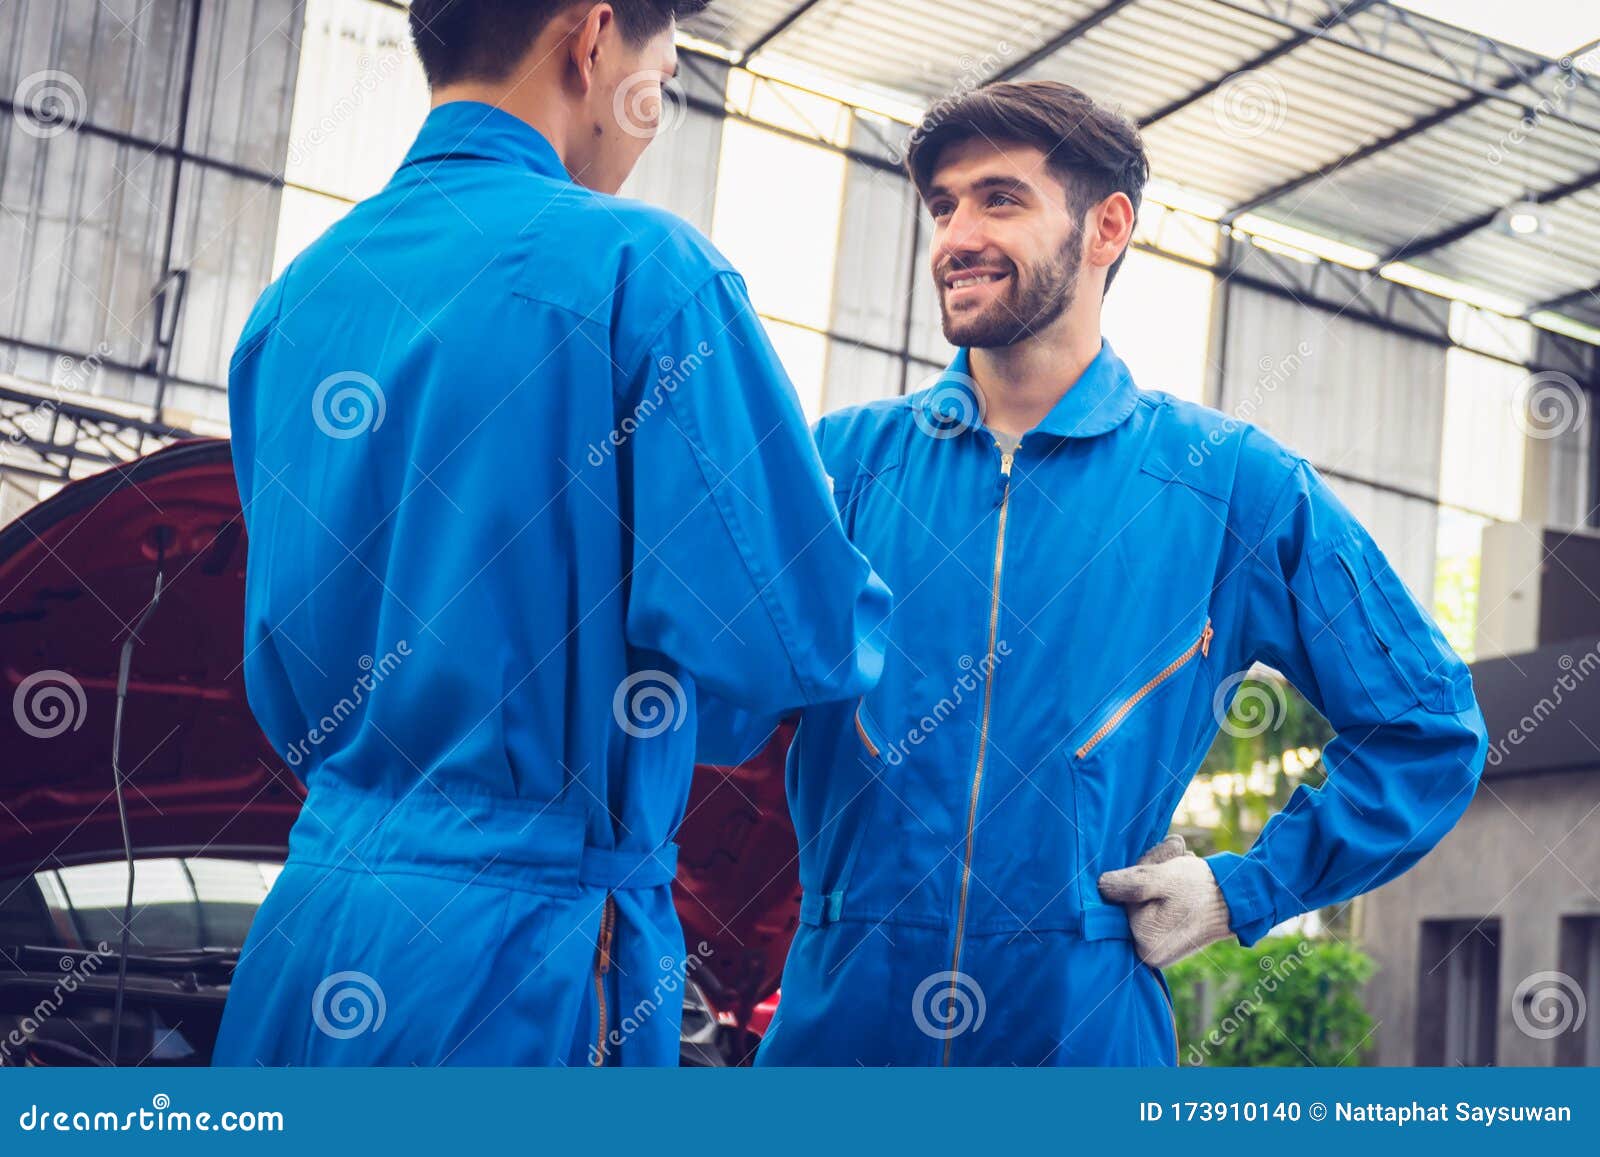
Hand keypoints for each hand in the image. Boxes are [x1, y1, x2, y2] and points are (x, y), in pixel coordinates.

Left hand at [1097, 834, 1234, 967]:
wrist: (1242, 897)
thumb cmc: (1201, 888)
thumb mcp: (1161, 879)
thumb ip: (1128, 884)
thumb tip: (1100, 886)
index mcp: (1144, 945)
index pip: (1121, 902)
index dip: (1136, 876)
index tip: (1158, 864)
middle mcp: (1151, 954)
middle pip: (1134, 902)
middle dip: (1151, 874)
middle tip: (1176, 857)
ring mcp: (1161, 947)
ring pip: (1146, 901)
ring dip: (1160, 876)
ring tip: (1184, 862)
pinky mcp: (1171, 937)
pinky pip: (1158, 906)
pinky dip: (1168, 888)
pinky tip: (1184, 874)